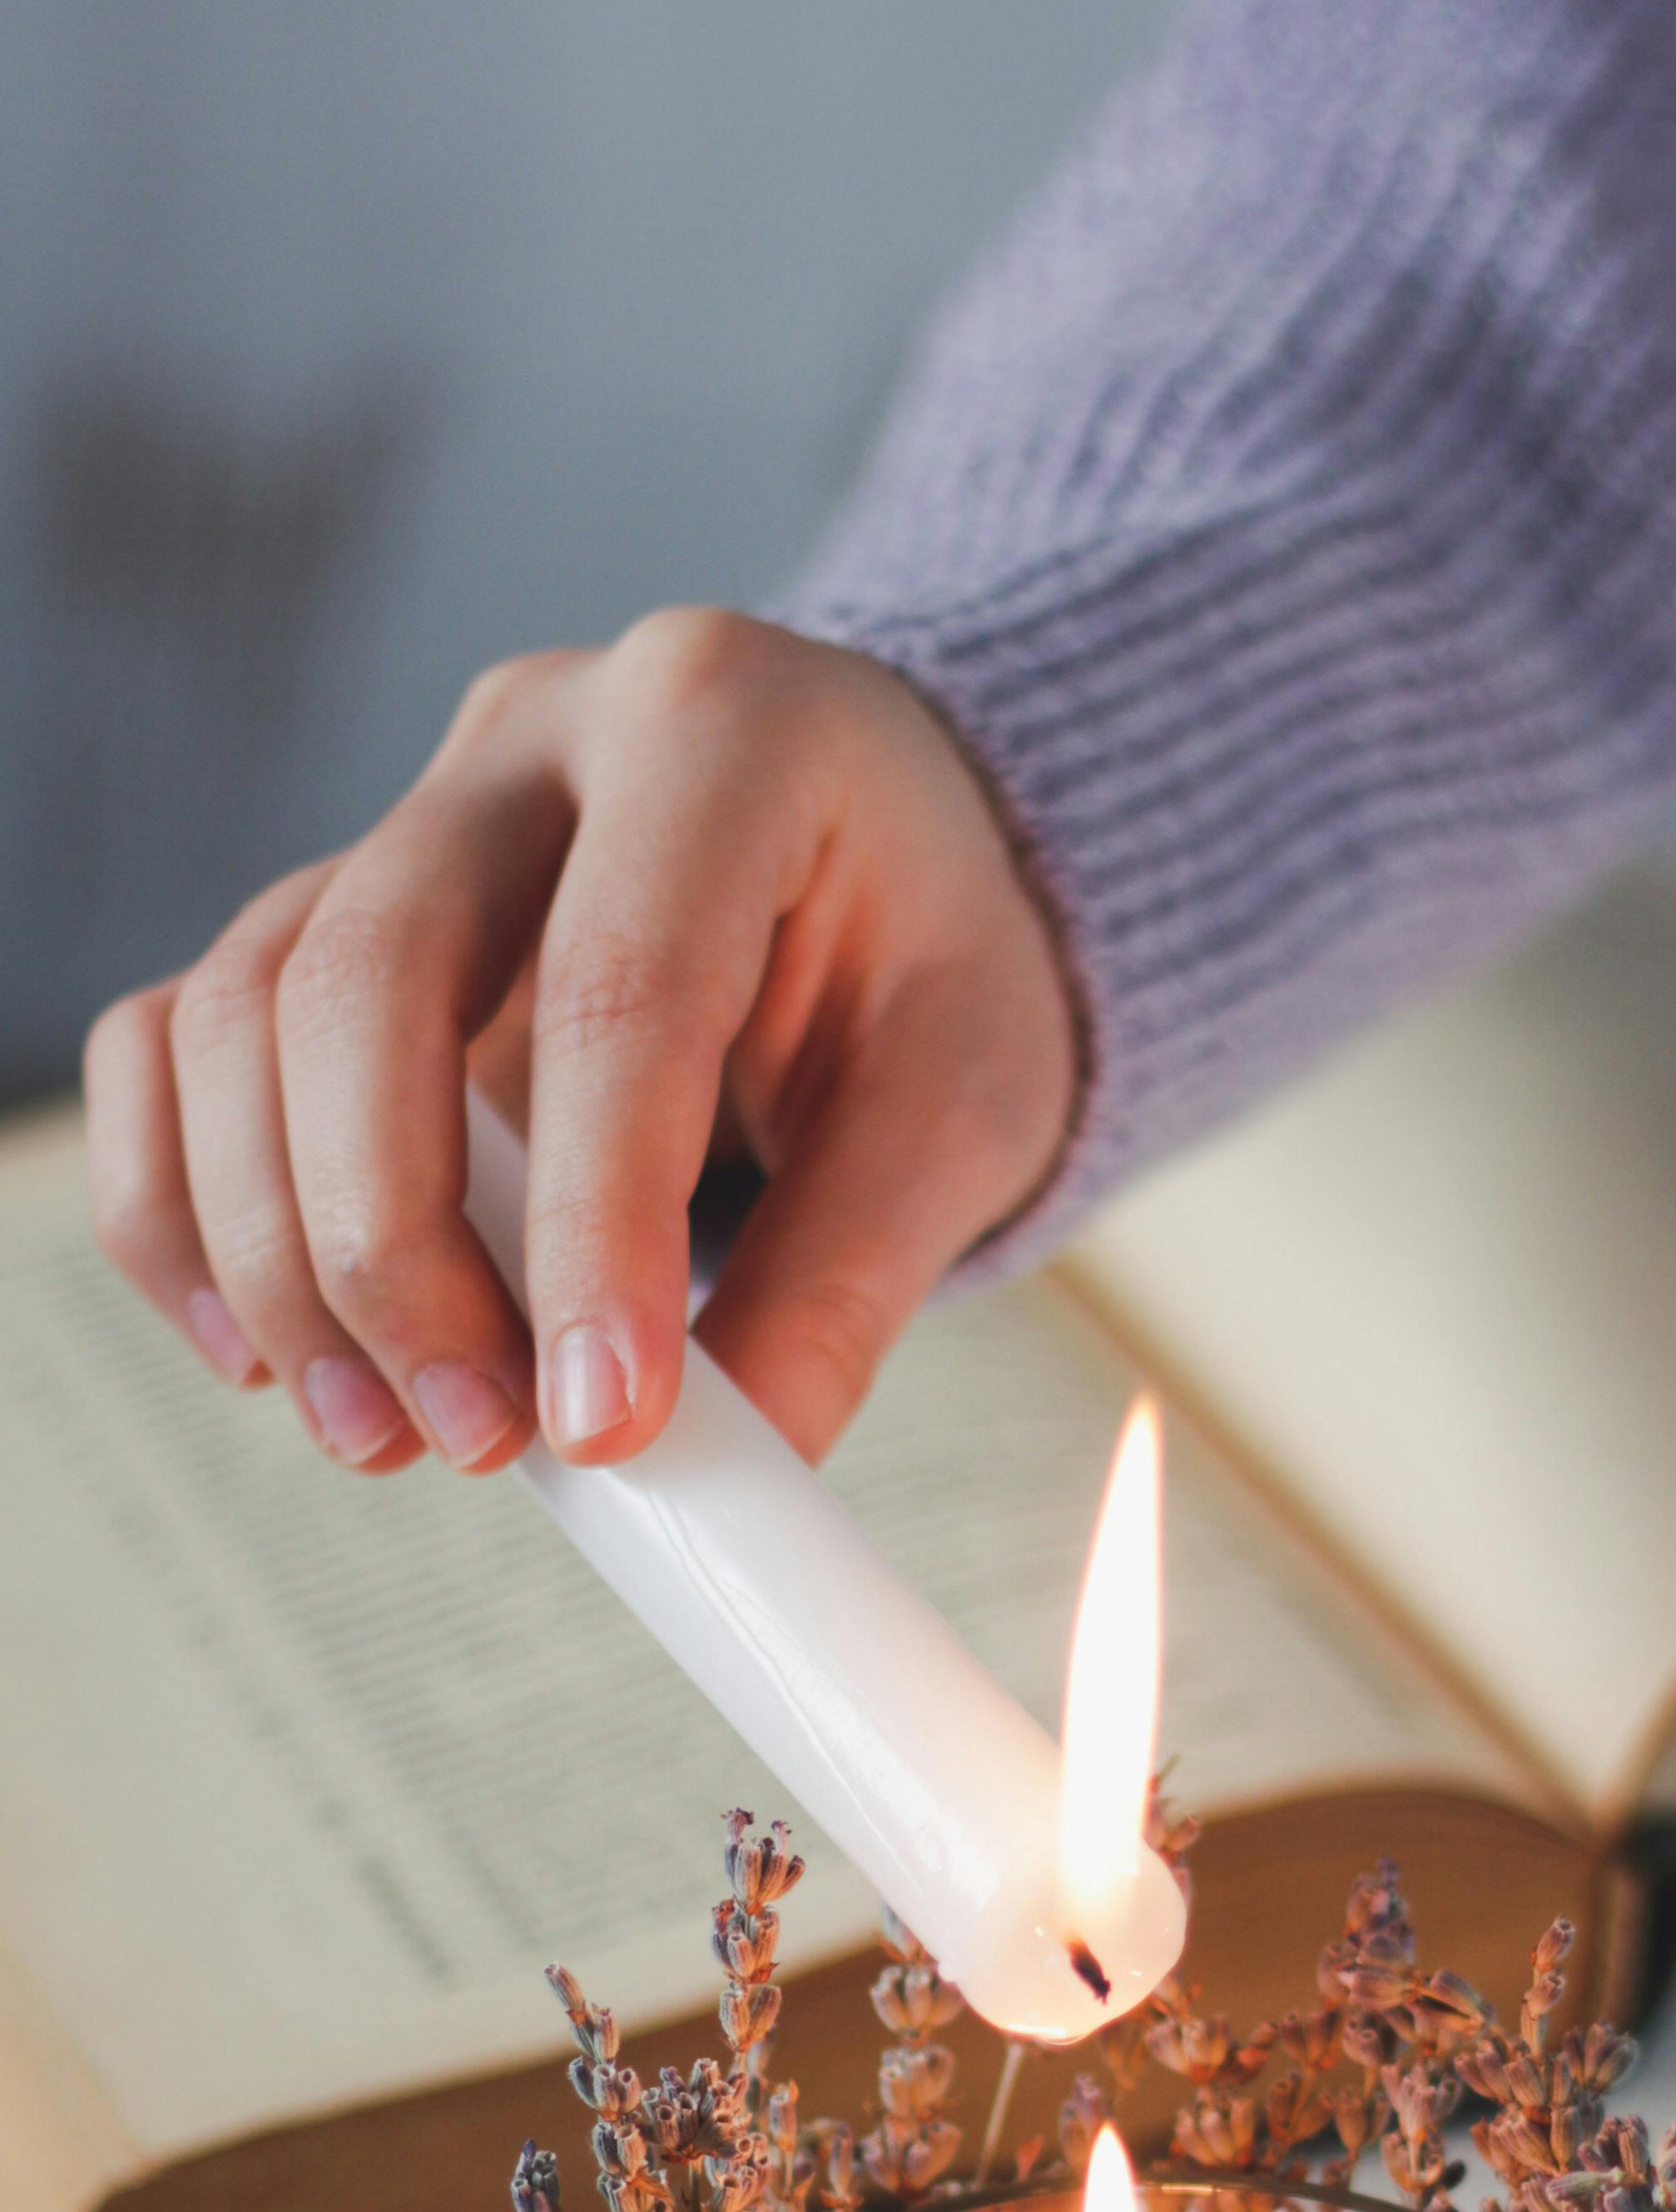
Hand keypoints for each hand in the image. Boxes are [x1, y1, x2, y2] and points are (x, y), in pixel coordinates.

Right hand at [83, 615, 1079, 1471]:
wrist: (892, 845)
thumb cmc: (934, 948)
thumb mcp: (962, 1104)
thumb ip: (845, 1280)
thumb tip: (727, 1482)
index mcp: (724, 729)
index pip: (616, 991)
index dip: (590, 1229)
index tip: (601, 1425)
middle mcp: (535, 733)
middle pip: (367, 977)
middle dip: (391, 1246)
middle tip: (478, 1438)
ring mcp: (406, 810)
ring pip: (243, 1010)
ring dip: (277, 1251)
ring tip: (383, 1432)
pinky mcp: (326, 901)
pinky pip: (177, 1036)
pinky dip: (178, 1201)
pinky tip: (261, 1351)